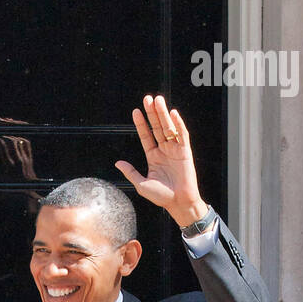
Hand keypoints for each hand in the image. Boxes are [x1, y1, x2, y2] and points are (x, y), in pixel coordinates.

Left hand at [114, 94, 207, 228]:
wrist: (178, 203)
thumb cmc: (161, 196)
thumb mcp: (141, 184)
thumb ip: (130, 172)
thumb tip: (117, 162)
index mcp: (153, 156)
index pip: (146, 136)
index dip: (141, 124)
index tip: (135, 111)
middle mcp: (164, 150)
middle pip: (157, 127)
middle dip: (152, 113)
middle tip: (147, 98)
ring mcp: (175, 150)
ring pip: (168, 128)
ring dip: (163, 114)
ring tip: (158, 100)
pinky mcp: (185, 152)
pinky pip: (182, 135)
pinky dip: (178, 124)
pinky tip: (173, 114)